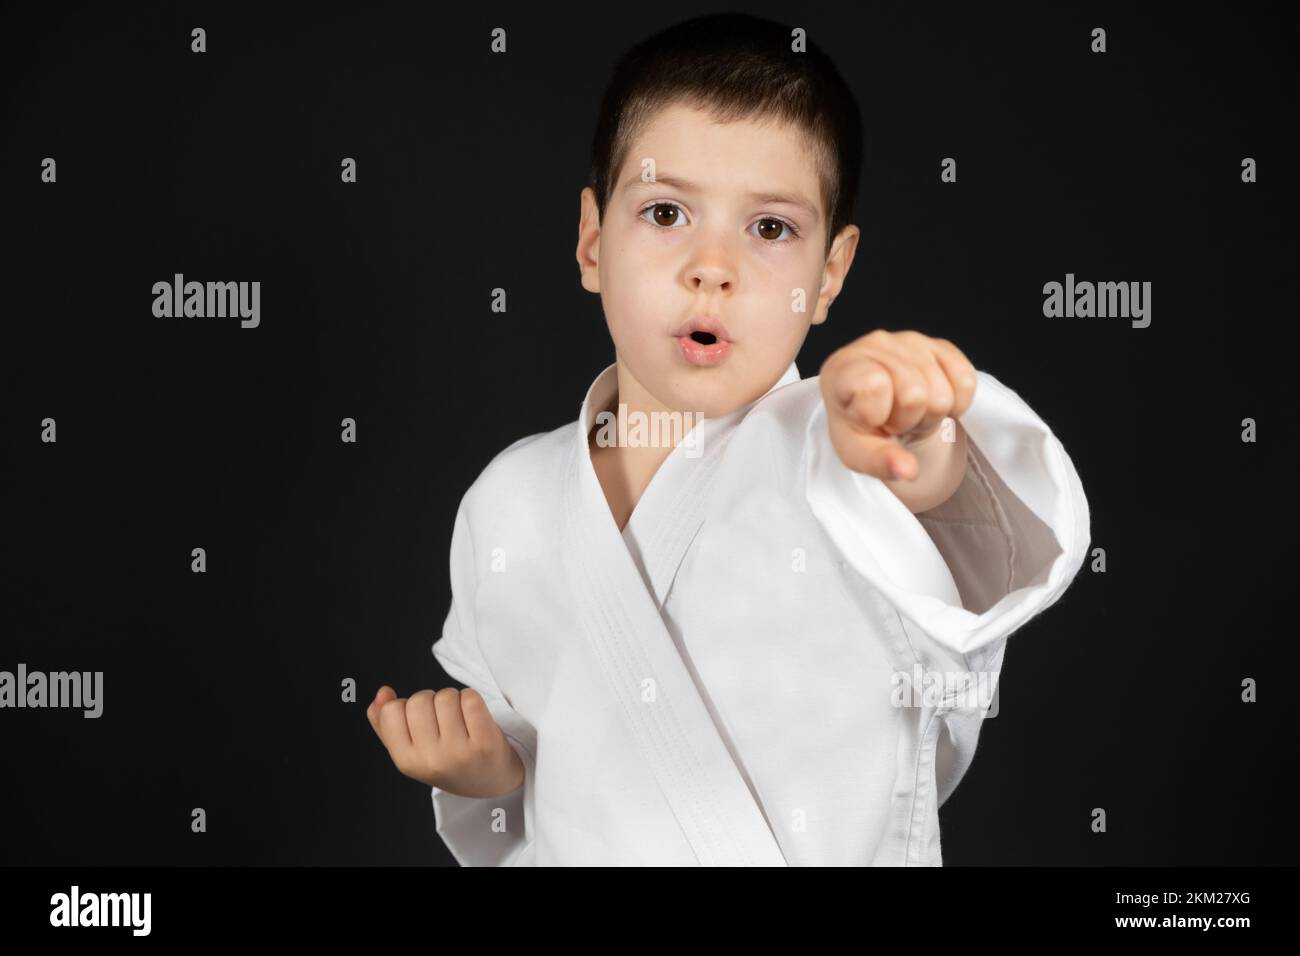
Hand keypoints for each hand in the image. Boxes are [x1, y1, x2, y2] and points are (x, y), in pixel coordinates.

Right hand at [367, 685, 524, 797]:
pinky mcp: (485, 743)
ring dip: (454, 698)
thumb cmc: (449, 760)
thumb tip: (383, 693)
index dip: (407, 705)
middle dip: (432, 699)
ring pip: (446, 696)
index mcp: (406, 762)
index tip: (422, 719)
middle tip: (443, 718)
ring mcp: (458, 753)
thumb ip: (387, 724)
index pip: (391, 710)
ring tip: (460, 718)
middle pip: (419, 700)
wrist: (491, 781)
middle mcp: (430, 760)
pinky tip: (475, 716)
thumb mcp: (412, 751)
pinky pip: (470, 698)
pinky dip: (472, 698)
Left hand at [819, 329, 976, 480]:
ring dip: (930, 414)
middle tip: (893, 420)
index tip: (869, 420)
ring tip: (909, 412)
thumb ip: (879, 462)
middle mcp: (876, 344)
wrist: (877, 406)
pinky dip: (955, 404)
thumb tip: (909, 471)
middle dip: (909, 420)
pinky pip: (966, 381)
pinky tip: (931, 402)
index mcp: (844, 368)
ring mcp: (911, 341)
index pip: (872, 386)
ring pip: (942, 393)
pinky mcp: (940, 345)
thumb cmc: (860, 425)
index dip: (877, 415)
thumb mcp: (858, 451)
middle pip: (915, 395)